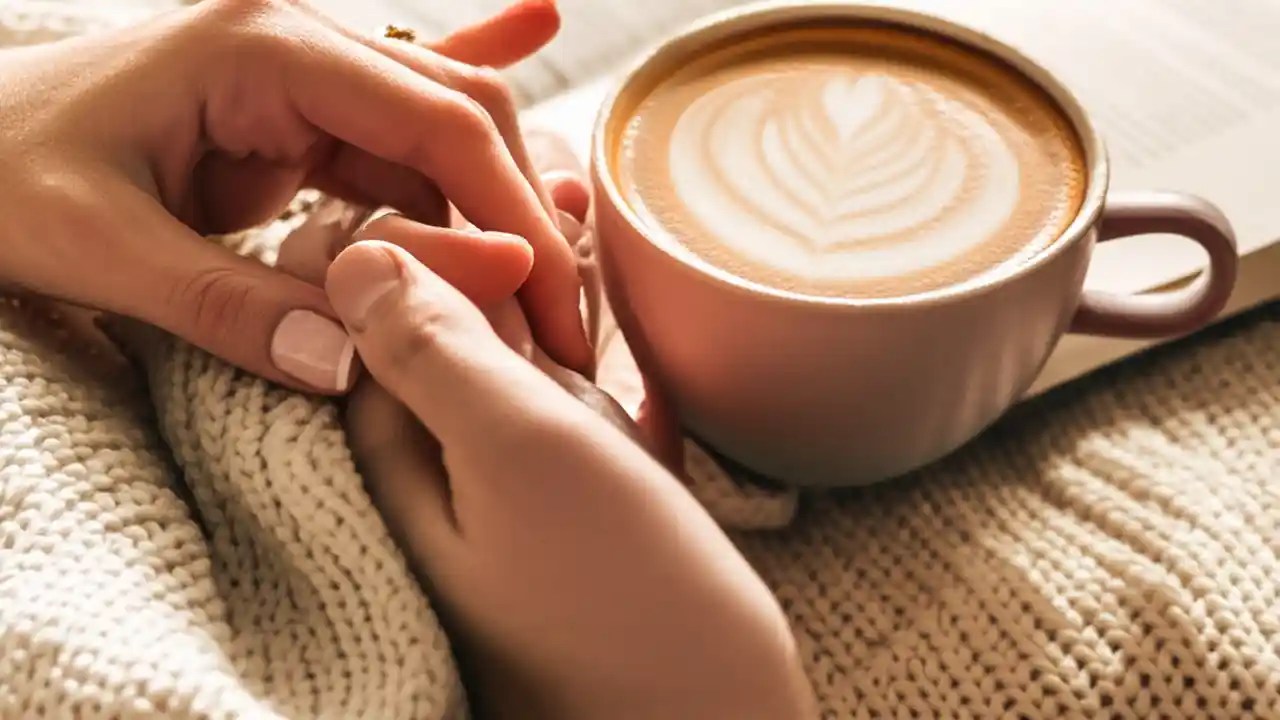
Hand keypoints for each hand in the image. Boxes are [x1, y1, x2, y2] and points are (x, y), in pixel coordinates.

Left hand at [0, 0, 590, 394]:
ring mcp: (300, 75)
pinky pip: (399, 124)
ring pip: (442, 135)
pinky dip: (464, 106)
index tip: (550, 304)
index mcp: (262, 47)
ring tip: (548, 296)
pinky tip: (533, 20)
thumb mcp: (98, 249)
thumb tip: (354, 364)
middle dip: (522, 216)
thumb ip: (226, 305)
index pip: (434, 122)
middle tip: (560, 323)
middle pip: (461, 116)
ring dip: (497, 213)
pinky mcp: (294, 114)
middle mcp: (298, 43)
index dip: (510, 213)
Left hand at [271, 193, 813, 717]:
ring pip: (505, 349)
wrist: (713, 717)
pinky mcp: (565, 498)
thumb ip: (434, 352)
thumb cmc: (624, 597)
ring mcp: (504, 482)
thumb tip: (352, 253)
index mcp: (394, 451)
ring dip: (540, 284)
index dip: (439, 247)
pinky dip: (579, 339)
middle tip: (557, 200)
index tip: (522, 238)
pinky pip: (558, 395)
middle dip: (494, 254)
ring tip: (573, 210)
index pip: (371, 305)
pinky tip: (597, 297)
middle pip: (440, 319)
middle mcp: (435, 464)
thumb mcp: (521, 453)